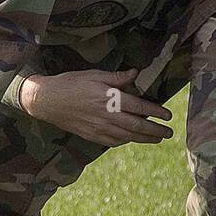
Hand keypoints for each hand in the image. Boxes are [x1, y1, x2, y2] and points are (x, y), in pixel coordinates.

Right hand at [19, 68, 173, 146]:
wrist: (46, 101)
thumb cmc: (70, 83)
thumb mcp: (93, 74)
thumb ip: (116, 77)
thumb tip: (135, 73)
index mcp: (109, 98)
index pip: (139, 106)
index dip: (155, 111)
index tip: (168, 115)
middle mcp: (106, 116)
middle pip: (137, 126)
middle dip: (155, 131)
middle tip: (168, 133)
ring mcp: (98, 128)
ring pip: (127, 137)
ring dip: (144, 139)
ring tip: (156, 139)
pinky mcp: (90, 135)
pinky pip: (112, 142)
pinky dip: (125, 142)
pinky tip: (131, 140)